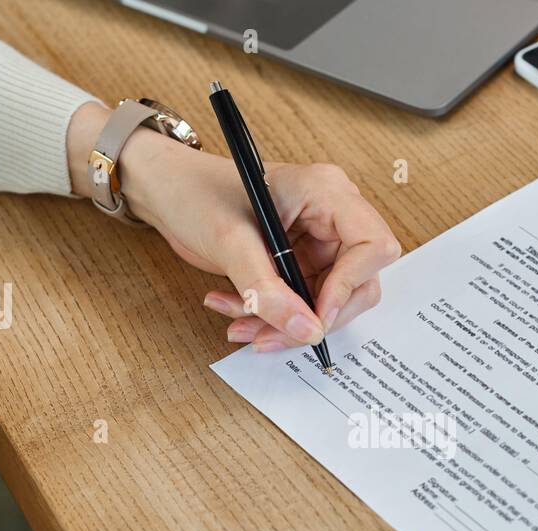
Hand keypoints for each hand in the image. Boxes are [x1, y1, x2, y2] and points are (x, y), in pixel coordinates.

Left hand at [68, 103, 400, 350]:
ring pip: (327, 303)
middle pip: (357, 284)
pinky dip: (271, 317)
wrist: (164, 191)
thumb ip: (269, 291)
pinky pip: (301, 305)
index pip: (374, 246)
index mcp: (327, 193)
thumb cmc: (195, 192)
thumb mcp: (231, 242)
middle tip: (271, 333)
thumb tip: (308, 332)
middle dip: (314, 316)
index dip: (350, 286)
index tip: (317, 315)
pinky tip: (235, 310)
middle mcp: (332, 218)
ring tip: (239, 323)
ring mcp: (317, 244)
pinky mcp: (299, 264)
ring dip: (285, 323)